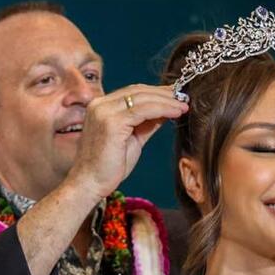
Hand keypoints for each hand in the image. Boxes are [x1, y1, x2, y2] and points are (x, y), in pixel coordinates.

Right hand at [67, 84, 187, 198]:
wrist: (90, 184)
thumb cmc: (108, 167)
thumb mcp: (132, 140)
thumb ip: (146, 124)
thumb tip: (164, 113)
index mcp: (102, 107)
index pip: (132, 92)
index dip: (156, 92)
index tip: (175, 95)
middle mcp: (100, 104)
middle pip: (138, 91)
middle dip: (164, 94)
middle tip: (184, 97)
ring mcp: (105, 111)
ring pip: (143, 98)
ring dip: (167, 101)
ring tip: (184, 106)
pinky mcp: (112, 122)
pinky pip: (144, 110)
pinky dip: (162, 109)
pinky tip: (176, 113)